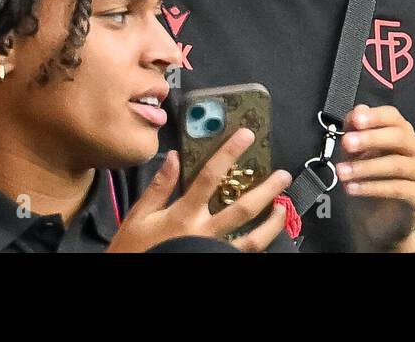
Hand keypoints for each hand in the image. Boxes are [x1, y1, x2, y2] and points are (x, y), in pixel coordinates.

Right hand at [108, 128, 292, 252]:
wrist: (131, 277)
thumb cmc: (133, 250)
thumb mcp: (138, 217)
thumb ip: (159, 187)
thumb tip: (174, 156)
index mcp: (183, 215)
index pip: (210, 177)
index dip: (229, 153)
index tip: (246, 135)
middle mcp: (203, 233)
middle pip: (242, 209)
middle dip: (265, 190)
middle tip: (283, 175)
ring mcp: (214, 251)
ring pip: (252, 240)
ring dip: (272, 223)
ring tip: (282, 207)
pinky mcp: (218, 262)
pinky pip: (244, 255)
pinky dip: (260, 246)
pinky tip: (268, 235)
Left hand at [336, 105, 414, 252]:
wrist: (377, 224)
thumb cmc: (368, 183)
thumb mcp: (355, 156)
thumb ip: (355, 134)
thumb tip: (356, 112)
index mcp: (403, 134)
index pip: (394, 117)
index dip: (375, 116)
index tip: (355, 119)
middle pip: (400, 137)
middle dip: (371, 138)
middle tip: (347, 143)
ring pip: (398, 164)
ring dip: (366, 167)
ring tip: (341, 172)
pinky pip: (398, 189)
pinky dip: (373, 187)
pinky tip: (352, 189)